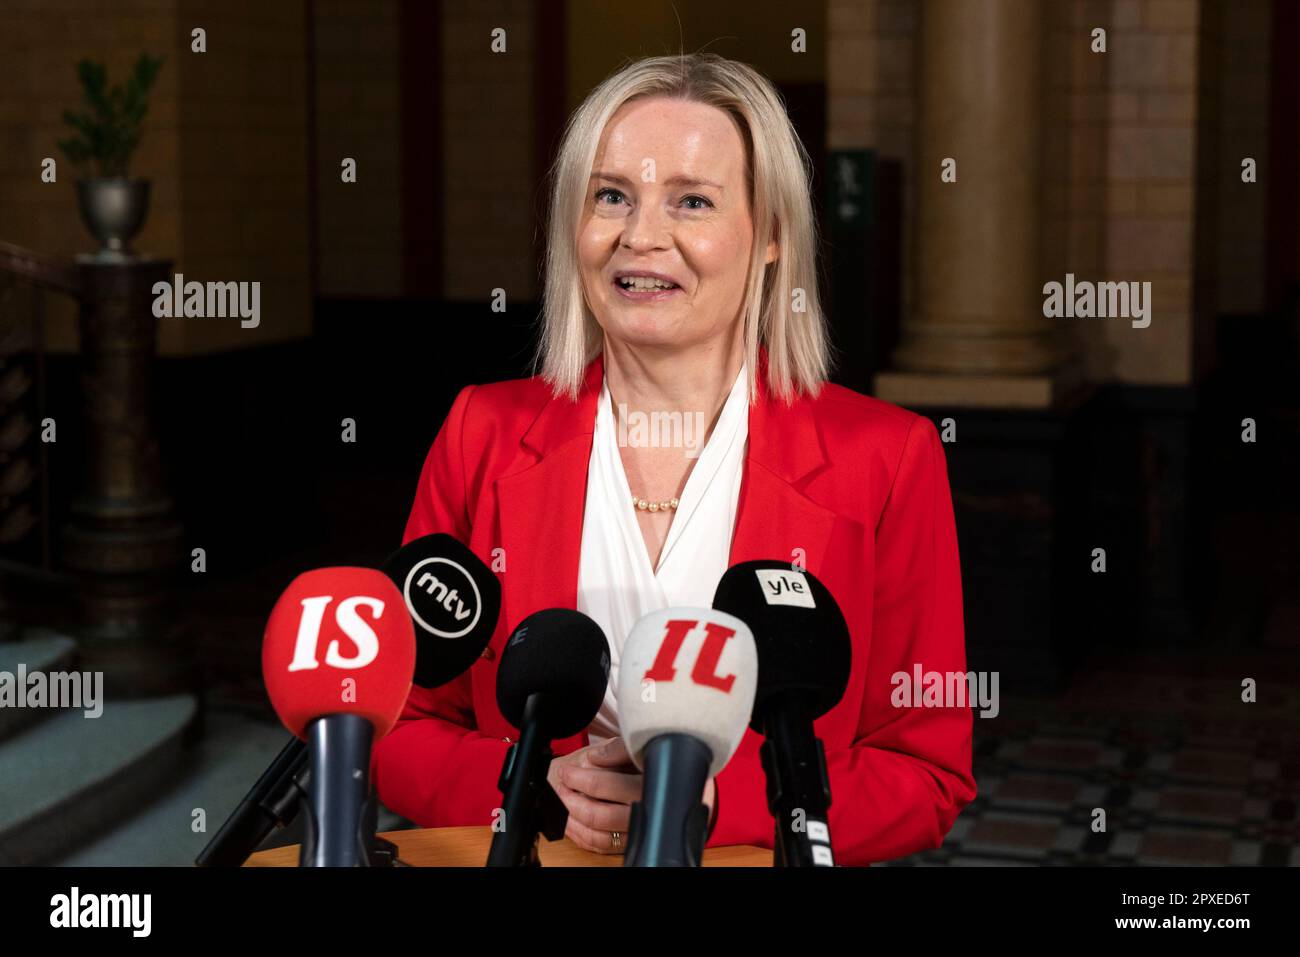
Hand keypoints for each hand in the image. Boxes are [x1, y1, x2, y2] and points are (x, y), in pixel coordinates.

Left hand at [548, 737, 641, 853]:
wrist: (636, 776)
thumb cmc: (626, 761)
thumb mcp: (624, 745)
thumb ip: (614, 749)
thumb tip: (596, 757)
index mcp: (646, 785)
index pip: (609, 786)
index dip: (581, 779)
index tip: (566, 772)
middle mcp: (645, 812)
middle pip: (603, 816)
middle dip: (573, 803)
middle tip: (561, 789)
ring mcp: (636, 831)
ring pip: (601, 835)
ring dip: (574, 820)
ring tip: (563, 803)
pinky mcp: (627, 843)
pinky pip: (600, 846)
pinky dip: (580, 835)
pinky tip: (569, 820)